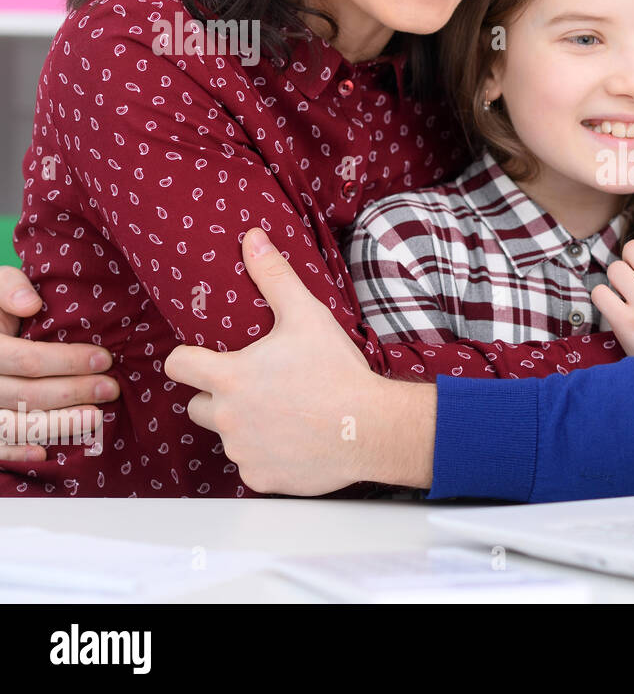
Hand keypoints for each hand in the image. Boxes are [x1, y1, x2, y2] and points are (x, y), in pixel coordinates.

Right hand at [0, 265, 116, 460]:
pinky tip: (45, 455)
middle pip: (25, 394)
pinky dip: (16, 453)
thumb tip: (31, 304)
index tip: (105, 359)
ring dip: (56, 425)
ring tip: (95, 419)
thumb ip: (10, 288)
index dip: (68, 361)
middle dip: (74, 392)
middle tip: (112, 388)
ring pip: (12, 425)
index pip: (27, 360)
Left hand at [164, 228, 435, 495]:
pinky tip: (297, 441)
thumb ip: (274, 277)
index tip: (205, 359)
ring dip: (246, 427)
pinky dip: (268, 456)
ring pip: (229, 436)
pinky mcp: (261, 478)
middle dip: (219, 396)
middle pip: (197, 406)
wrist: (371, 427)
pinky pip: (252, 466)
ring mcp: (242, 451)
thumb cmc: (337, 371)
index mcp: (229, 377)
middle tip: (259, 387)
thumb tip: (252, 239)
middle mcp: (227, 417)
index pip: (178, 366)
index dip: (188, 359)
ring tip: (287, 414)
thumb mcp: (306, 316)